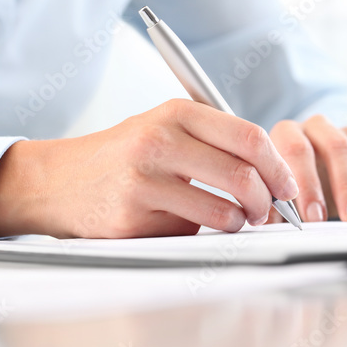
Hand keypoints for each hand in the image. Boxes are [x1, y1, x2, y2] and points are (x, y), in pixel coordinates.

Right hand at [0, 99, 298, 238]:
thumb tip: (276, 173)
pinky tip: (192, 224)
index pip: (250, 138)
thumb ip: (215, 141)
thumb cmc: (125, 156)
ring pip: (223, 210)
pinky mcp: (132, 216)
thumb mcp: (166, 129)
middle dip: (267, 201)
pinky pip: (191, 231)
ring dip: (239, 223)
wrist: (59, 181)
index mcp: (176, 113)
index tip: (287, 186)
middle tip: (268, 211)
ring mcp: (144, 178)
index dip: (279, 167)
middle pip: (244, 175)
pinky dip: (203, 234)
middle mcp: (160, 140)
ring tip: (234, 220)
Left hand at [268, 115, 346, 224]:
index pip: (298, 150)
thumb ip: (274, 208)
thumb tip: (271, 225)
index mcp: (290, 133)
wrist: (314, 176)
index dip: (307, 184)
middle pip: (339, 149)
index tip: (314, 217)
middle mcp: (322, 128)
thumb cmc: (290, 189)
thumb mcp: (276, 196)